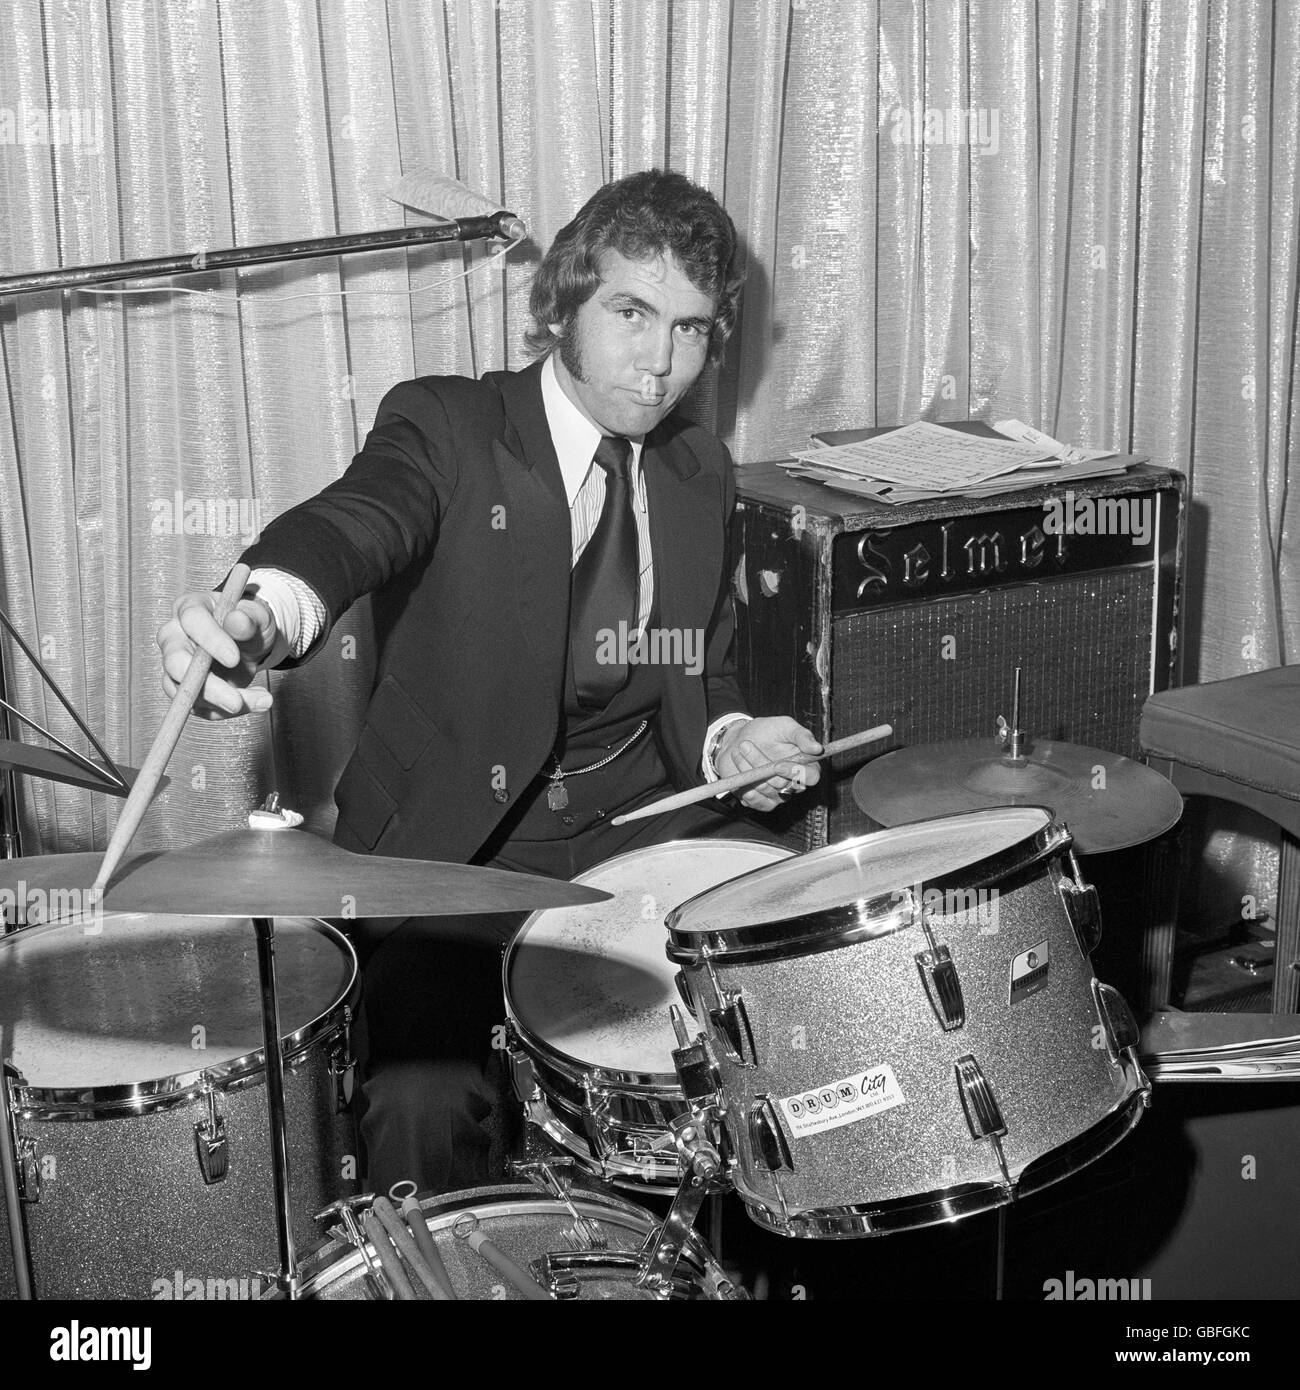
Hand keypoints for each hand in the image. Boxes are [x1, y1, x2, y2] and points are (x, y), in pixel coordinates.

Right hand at [156, 589, 277, 719]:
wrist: (249, 644)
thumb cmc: (249, 624)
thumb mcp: (258, 616)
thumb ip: (250, 616)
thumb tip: (237, 620)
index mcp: (190, 608)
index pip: (192, 621)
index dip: (211, 640)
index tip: (234, 659)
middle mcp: (174, 636)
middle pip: (176, 663)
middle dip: (208, 686)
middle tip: (236, 701)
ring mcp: (175, 665)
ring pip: (186, 691)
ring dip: (222, 704)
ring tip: (262, 700)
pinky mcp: (183, 689)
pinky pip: (198, 707)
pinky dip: (225, 711)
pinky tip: (253, 702)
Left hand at [715, 716, 821, 811]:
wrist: (737, 739)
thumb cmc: (765, 731)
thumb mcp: (785, 726)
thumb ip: (802, 735)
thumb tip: (817, 748)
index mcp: (806, 765)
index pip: (812, 777)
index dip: (796, 773)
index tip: (778, 765)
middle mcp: (794, 783)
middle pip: (784, 784)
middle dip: (760, 763)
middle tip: (745, 745)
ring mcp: (778, 794)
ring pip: (766, 789)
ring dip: (748, 769)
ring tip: (739, 751)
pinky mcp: (761, 801)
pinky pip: (755, 800)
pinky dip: (743, 784)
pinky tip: (740, 770)